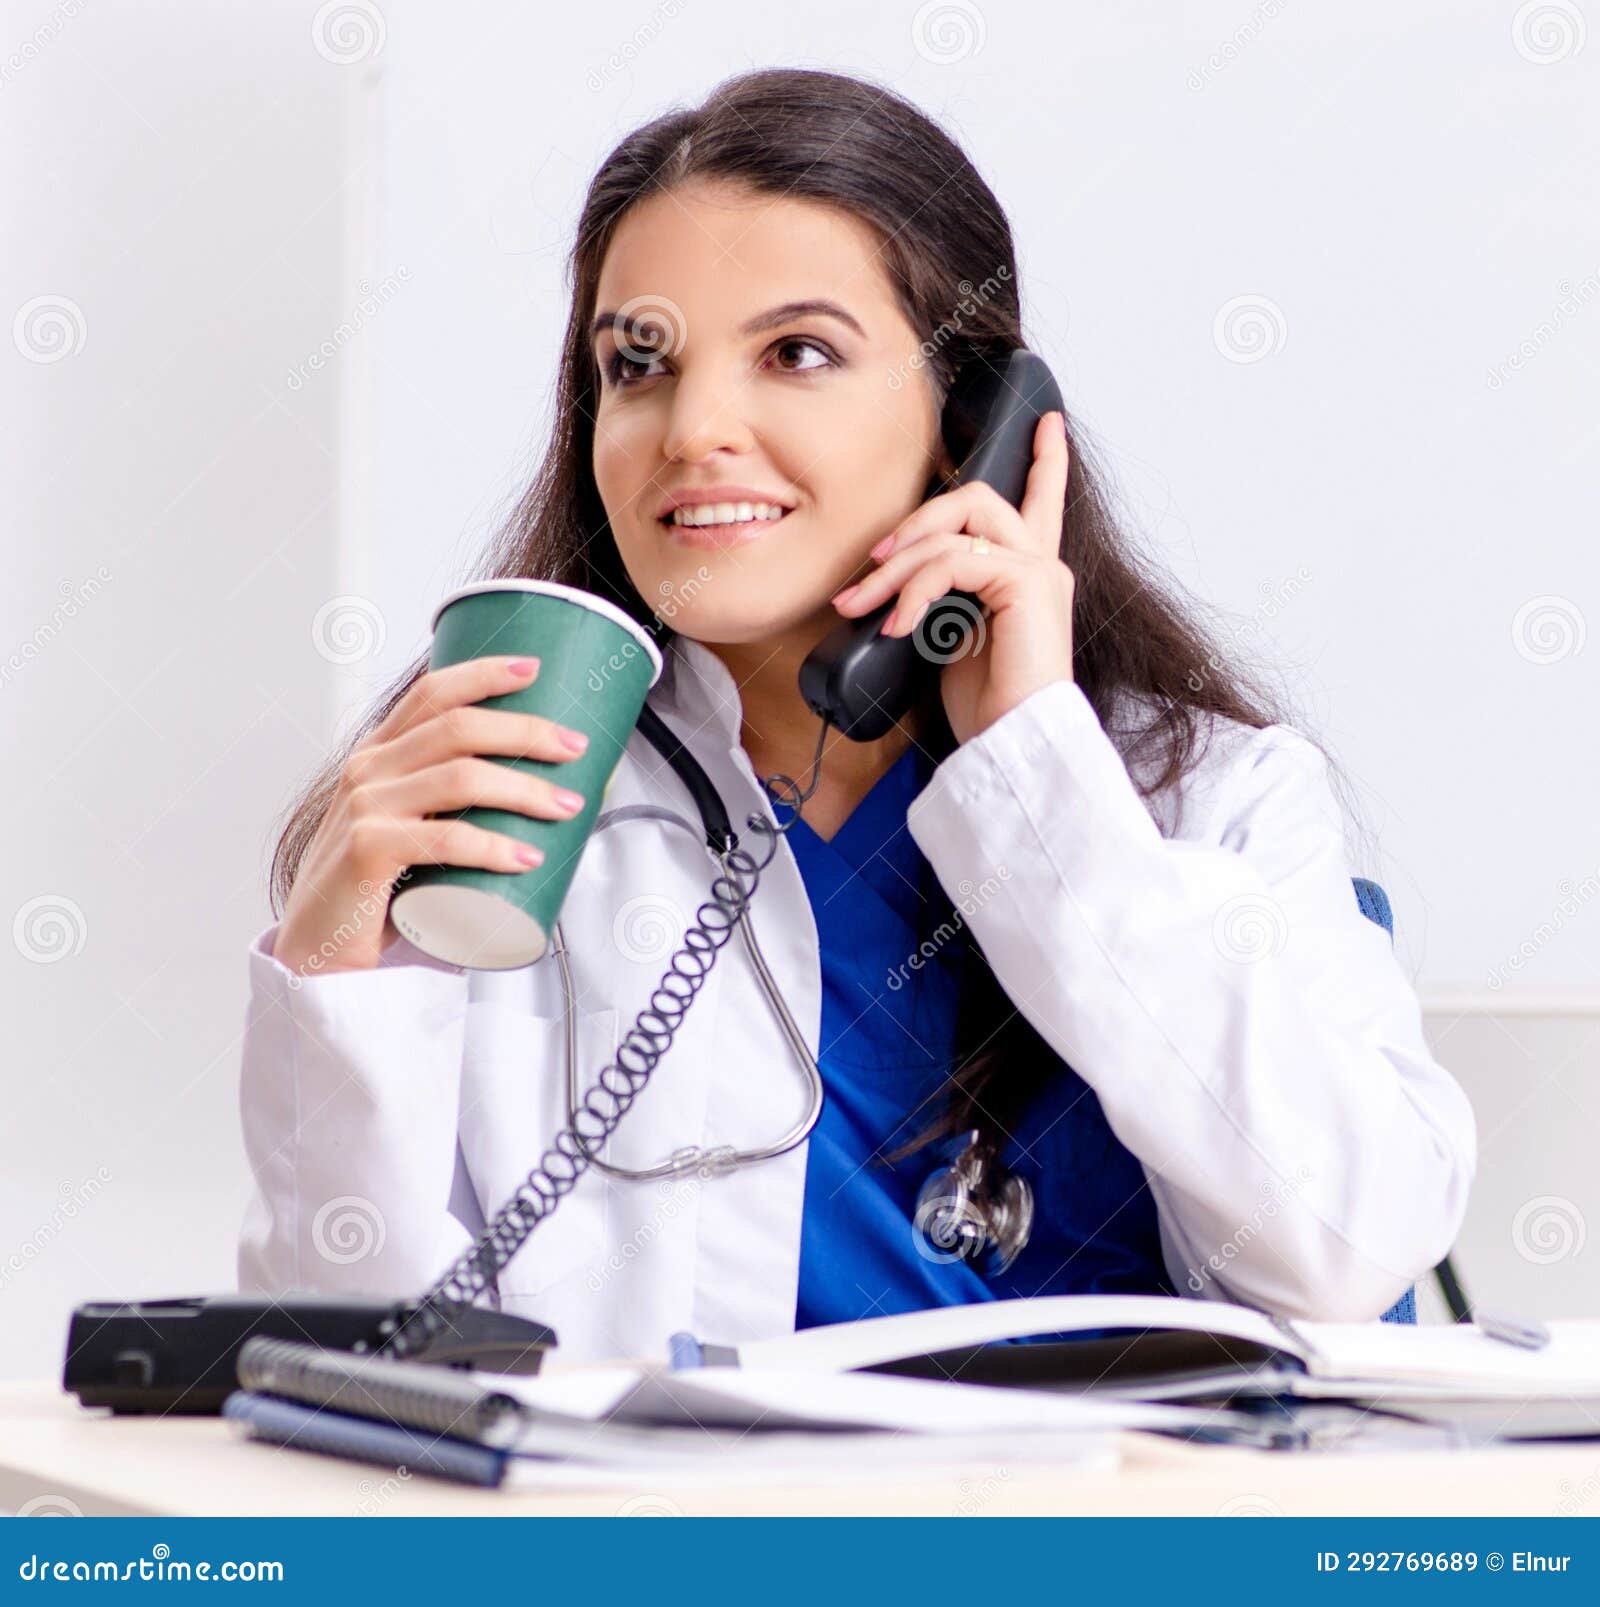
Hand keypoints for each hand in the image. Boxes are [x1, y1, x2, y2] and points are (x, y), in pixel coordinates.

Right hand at [272, 655, 591, 976]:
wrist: (317, 949)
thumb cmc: (374, 890)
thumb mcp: (409, 828)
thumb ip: (450, 806)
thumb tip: (541, 795)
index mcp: (378, 754)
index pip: (431, 694)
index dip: (483, 673)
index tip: (533, 668)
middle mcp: (368, 770)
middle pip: (458, 727)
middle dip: (526, 731)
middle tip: (574, 747)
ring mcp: (364, 807)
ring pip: (461, 777)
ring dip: (525, 789)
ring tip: (566, 806)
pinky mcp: (366, 851)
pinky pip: (446, 838)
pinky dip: (495, 846)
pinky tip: (527, 857)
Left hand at [829, 410, 1073, 743]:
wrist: (1015, 746)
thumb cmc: (989, 708)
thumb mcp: (954, 640)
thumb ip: (942, 599)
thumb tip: (895, 585)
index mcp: (1030, 577)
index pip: (1043, 504)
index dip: (1046, 459)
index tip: (1045, 423)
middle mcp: (1041, 567)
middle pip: (976, 498)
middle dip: (914, 522)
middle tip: (872, 565)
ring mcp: (1038, 572)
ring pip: (953, 529)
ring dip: (894, 567)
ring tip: (863, 605)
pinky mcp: (1026, 585)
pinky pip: (951, 563)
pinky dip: (913, 591)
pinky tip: (898, 627)